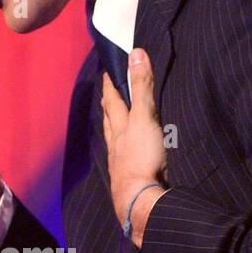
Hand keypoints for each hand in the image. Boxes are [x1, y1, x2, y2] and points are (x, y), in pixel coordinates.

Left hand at [101, 48, 168, 244]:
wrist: (140, 199)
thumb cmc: (141, 156)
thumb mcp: (144, 116)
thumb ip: (142, 87)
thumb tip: (136, 53)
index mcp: (119, 126)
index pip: (112, 99)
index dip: (110, 85)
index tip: (107, 72)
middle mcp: (116, 143)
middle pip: (110, 120)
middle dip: (109, 105)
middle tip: (107, 94)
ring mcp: (121, 161)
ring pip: (114, 140)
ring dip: (114, 128)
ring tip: (114, 122)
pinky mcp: (130, 176)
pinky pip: (125, 158)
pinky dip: (125, 150)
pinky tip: (126, 154)